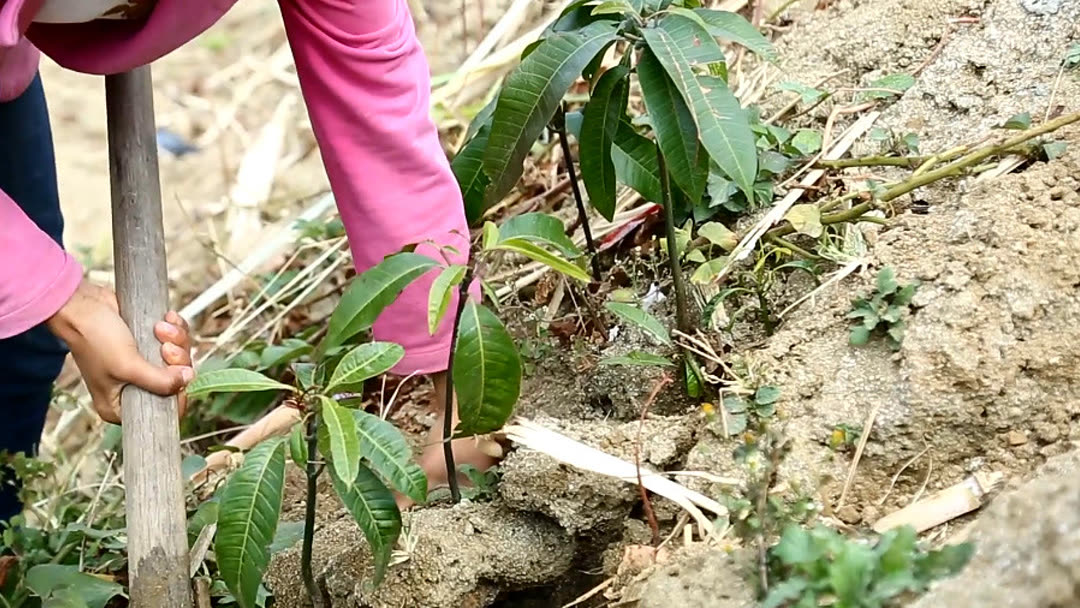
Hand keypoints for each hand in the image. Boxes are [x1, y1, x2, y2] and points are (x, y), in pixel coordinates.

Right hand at [46, 280, 194, 423]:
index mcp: (120, 406)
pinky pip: (176, 340)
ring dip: (176, 339)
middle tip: (165, 348)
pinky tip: (166, 319)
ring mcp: (142, 365)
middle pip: (176, 382)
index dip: (178, 394)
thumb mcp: (127, 366)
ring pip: (179, 358)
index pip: (163, 413)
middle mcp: (133, 388)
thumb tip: (188, 379)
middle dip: (177, 359)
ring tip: (160, 328)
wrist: (83, 303)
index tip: (179, 375)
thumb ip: (159, 381)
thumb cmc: (95, 338)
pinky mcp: (148, 344)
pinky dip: (175, 328)